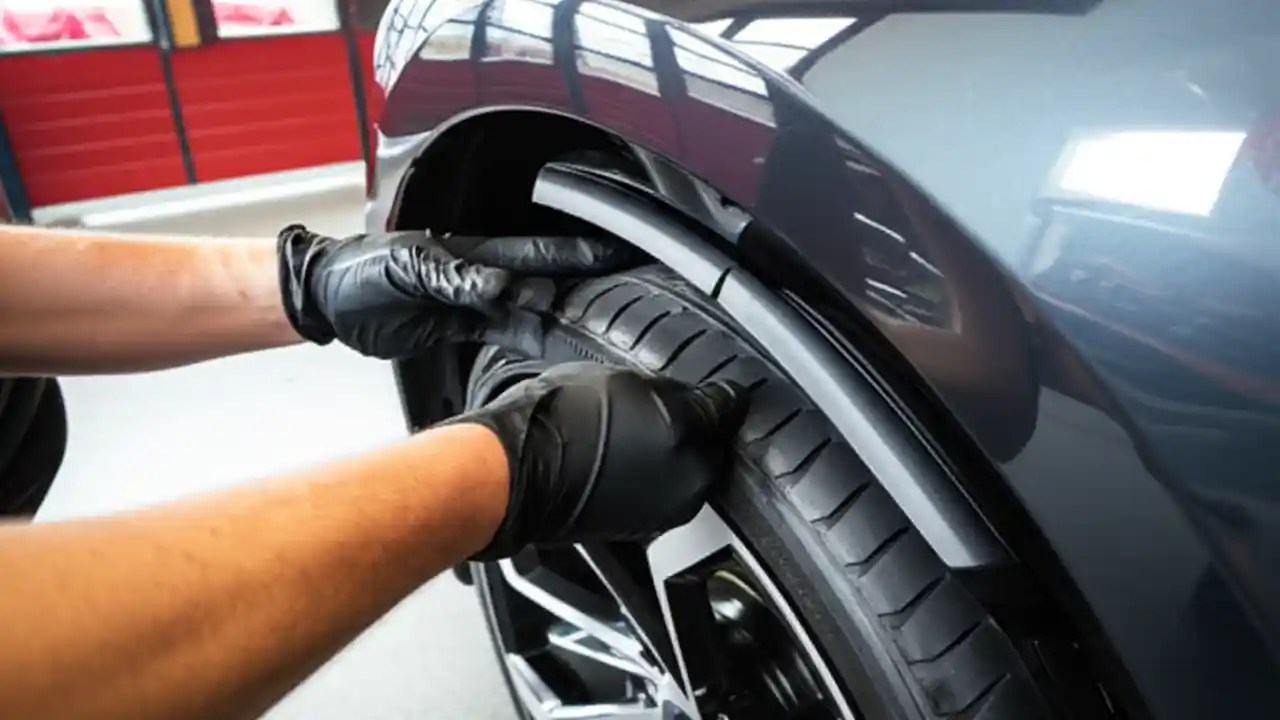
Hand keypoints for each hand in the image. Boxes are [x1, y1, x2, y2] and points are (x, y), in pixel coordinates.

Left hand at [277, 226, 641, 357]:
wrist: (327, 300)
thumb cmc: (360, 272)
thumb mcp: (405, 270)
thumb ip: (453, 278)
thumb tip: (497, 284)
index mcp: (469, 253)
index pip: (534, 254)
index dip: (575, 256)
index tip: (613, 255)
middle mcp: (477, 276)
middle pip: (540, 282)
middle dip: (580, 288)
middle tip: (620, 299)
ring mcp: (469, 302)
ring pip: (525, 312)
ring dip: (557, 322)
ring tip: (596, 331)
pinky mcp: (456, 327)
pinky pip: (500, 335)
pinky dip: (526, 342)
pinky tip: (550, 348)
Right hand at [450, 364, 746, 558]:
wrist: (515, 478)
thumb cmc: (551, 425)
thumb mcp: (617, 380)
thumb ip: (665, 389)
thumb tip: (687, 397)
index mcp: (686, 428)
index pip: (728, 404)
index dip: (721, 394)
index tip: (720, 391)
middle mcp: (688, 475)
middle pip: (712, 443)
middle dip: (695, 428)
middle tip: (657, 413)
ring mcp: (670, 507)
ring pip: (691, 471)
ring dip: (675, 456)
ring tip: (632, 439)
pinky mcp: (649, 528)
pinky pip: (666, 493)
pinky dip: (655, 479)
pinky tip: (623, 464)